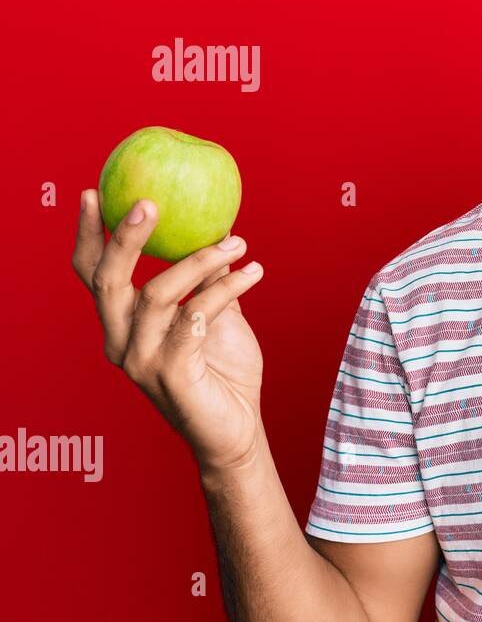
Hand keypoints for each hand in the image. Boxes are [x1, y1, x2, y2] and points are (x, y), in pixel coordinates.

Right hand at [72, 189, 266, 471]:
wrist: (237, 429)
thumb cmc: (222, 370)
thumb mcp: (214, 314)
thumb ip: (205, 279)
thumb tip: (215, 228)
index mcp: (122, 324)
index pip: (92, 274)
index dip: (89, 234)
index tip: (95, 192)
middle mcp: (121, 342)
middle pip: (108, 280)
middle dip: (127, 237)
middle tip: (151, 202)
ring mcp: (141, 361)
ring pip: (157, 294)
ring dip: (201, 261)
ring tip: (239, 243)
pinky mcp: (171, 376)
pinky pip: (194, 319)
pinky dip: (224, 289)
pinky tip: (252, 274)